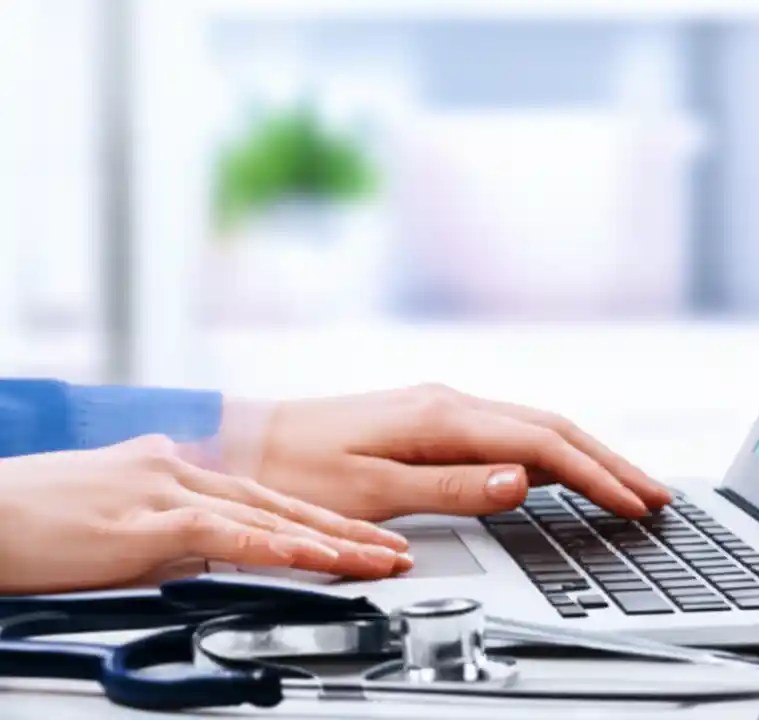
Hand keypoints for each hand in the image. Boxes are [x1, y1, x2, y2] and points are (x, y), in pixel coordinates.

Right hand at [0, 435, 413, 593]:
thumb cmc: (35, 519)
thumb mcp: (118, 522)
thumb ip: (167, 532)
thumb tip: (202, 554)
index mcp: (175, 468)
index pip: (266, 494)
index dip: (320, 516)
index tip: (362, 536)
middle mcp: (179, 470)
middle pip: (282, 500)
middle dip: (345, 528)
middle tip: (395, 549)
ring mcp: (163, 489)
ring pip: (265, 514)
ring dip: (326, 540)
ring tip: (373, 560)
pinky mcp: (142, 519)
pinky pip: (220, 533)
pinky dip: (268, 544)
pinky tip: (305, 554)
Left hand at [248, 384, 671, 521]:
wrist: (238, 441)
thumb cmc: (291, 470)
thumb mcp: (369, 490)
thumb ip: (453, 486)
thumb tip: (525, 481)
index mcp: (442, 416)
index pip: (543, 445)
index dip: (598, 476)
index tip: (637, 503)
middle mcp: (450, 402)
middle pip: (553, 429)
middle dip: (610, 462)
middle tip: (658, 494)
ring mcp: (443, 408)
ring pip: (536, 429)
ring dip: (587, 457)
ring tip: (628, 485)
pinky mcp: (432, 420)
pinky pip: (510, 434)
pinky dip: (551, 456)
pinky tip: (565, 473)